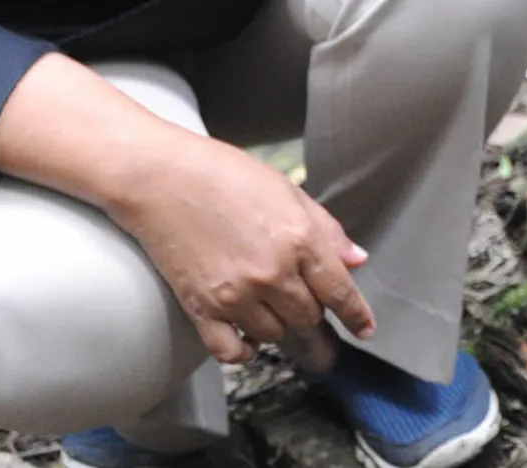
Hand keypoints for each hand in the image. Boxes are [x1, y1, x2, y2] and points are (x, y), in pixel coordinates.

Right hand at [104, 134, 375, 364]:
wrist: (161, 178)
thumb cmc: (223, 174)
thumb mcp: (286, 190)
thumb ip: (325, 229)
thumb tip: (356, 259)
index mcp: (299, 238)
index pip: (339, 291)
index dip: (356, 315)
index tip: (365, 329)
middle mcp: (272, 272)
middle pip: (308, 315)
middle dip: (310, 307)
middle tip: (297, 291)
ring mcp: (237, 294)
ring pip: (275, 333)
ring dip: (278, 323)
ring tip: (266, 299)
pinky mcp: (202, 308)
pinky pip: (232, 351)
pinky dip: (244, 351)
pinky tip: (248, 339)